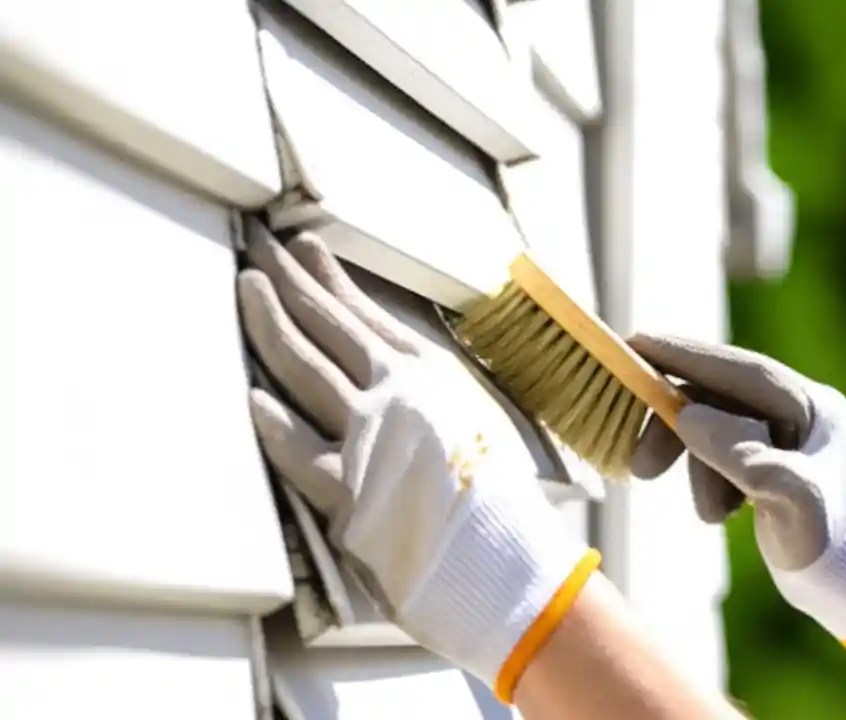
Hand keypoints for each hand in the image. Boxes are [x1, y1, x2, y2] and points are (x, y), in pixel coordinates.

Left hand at [238, 225, 597, 702]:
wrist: (508, 555)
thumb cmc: (497, 494)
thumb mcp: (472, 414)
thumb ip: (430, 387)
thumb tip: (398, 365)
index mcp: (427, 373)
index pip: (364, 313)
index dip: (328, 277)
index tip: (302, 248)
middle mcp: (395, 391)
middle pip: (326, 324)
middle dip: (287, 279)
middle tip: (258, 248)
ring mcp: (368, 435)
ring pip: (303, 367)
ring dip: (269, 322)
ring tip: (247, 288)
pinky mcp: (348, 487)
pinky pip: (298, 448)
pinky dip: (272, 421)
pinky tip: (249, 395)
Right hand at [629, 334, 845, 650]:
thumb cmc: (837, 546)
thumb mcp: (788, 498)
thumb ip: (737, 452)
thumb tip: (686, 414)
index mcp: (812, 406)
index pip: (739, 369)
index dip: (685, 355)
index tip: (635, 344)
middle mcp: (799, 413)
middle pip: (718, 400)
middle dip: (677, 430)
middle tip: (642, 467)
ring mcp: (785, 440)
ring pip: (713, 432)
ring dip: (698, 471)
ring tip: (714, 515)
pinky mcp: (772, 468)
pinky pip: (721, 458)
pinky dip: (711, 484)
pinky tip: (726, 515)